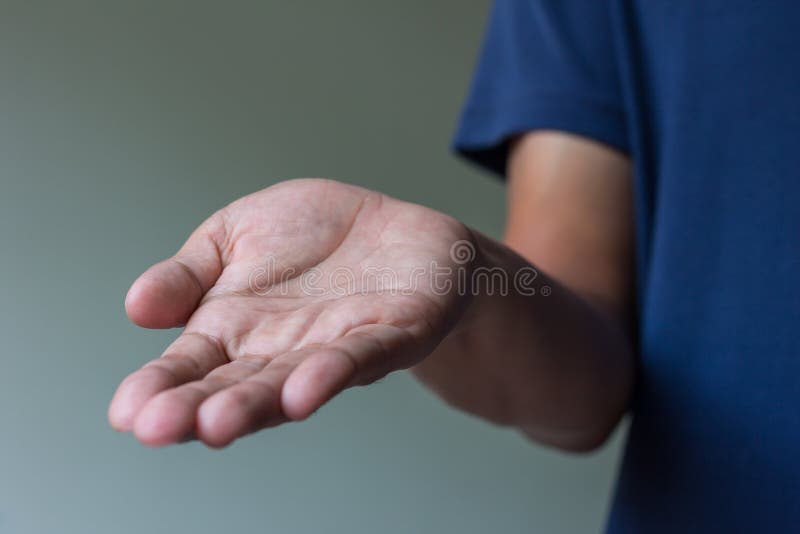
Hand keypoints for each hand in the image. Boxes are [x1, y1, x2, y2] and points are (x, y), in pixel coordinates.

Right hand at [109, 179, 472, 446]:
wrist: (388, 227)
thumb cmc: (307, 236)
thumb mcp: (231, 236)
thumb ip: (187, 274)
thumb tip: (136, 307)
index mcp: (235, 329)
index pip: (190, 366)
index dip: (159, 388)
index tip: (126, 411)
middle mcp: (281, 350)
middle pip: (236, 385)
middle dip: (199, 409)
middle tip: (158, 428)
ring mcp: (334, 347)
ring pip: (294, 383)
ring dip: (258, 404)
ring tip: (220, 422)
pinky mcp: (391, 334)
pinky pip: (362, 355)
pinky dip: (334, 372)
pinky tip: (303, 389)